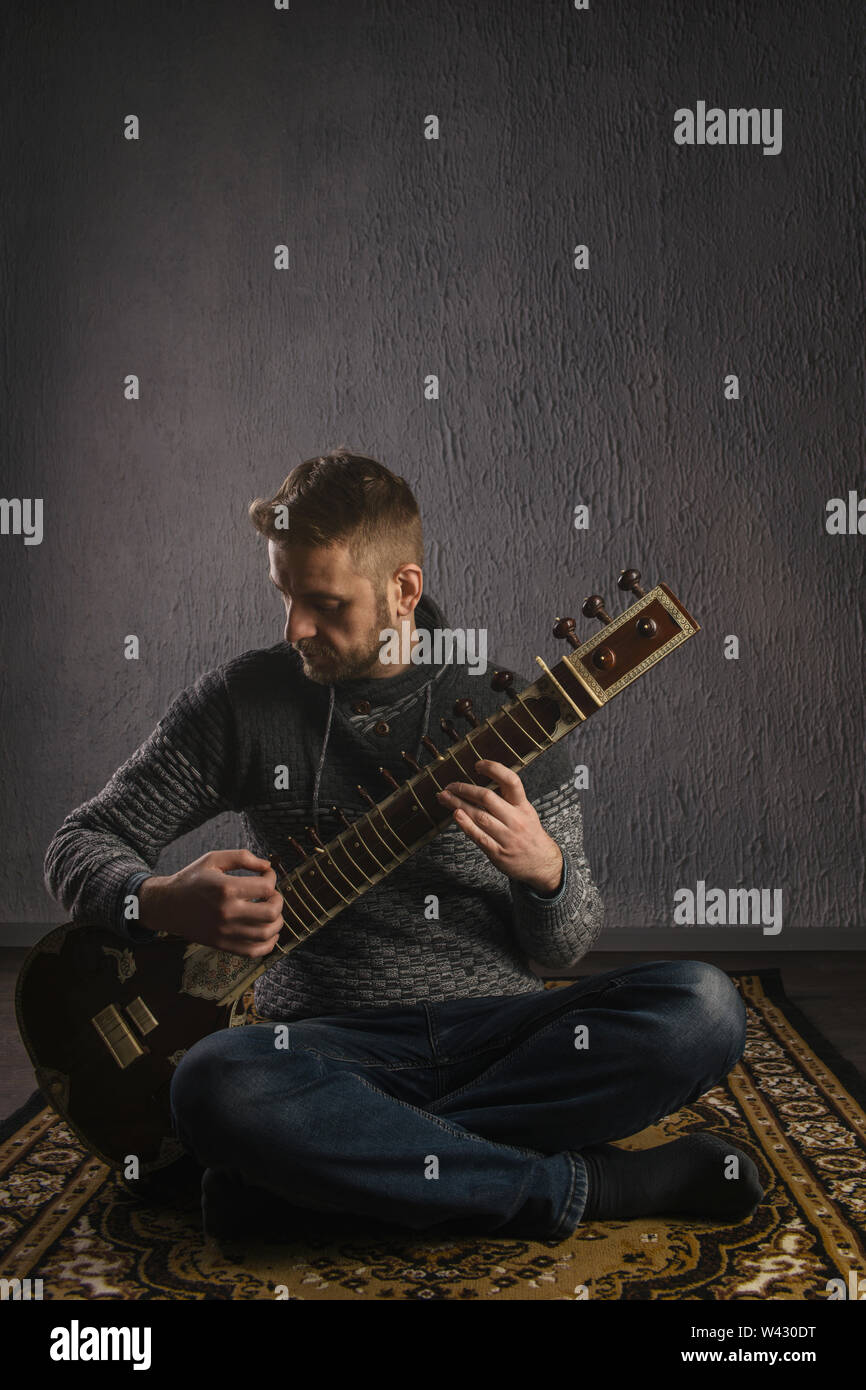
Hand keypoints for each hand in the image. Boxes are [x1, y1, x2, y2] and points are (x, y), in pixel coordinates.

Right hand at [138, 849, 284, 957]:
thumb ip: (242, 857)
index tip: (266, 876)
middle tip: (271, 895)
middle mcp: (227, 913)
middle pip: (271, 913)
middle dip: (278, 901)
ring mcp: (225, 932)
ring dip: (277, 922)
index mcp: (225, 889)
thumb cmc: (191, 879)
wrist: (166, 905)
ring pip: (266, 934)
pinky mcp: (222, 945)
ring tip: (271, 912)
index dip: (272, 879)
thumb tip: (267, 866)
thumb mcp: (213, 859)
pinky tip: (269, 933)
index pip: (266, 888)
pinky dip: (268, 944)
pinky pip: (254, 951)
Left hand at [436, 759, 563, 893]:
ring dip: (458, 804)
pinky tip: (455, 815)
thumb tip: (479, 785)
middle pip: (487, 797)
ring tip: (444, 797)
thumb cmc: (529, 834)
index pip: (511, 781)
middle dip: (465, 789)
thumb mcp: (525, 812)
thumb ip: (507, 800)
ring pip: (479, 816)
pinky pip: (479, 836)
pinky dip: (465, 824)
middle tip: (450, 786)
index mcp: (523, 806)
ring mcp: (507, 837)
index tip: (477, 765)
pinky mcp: (498, 853)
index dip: (494, 769)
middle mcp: (516, 820)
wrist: (543, 864)